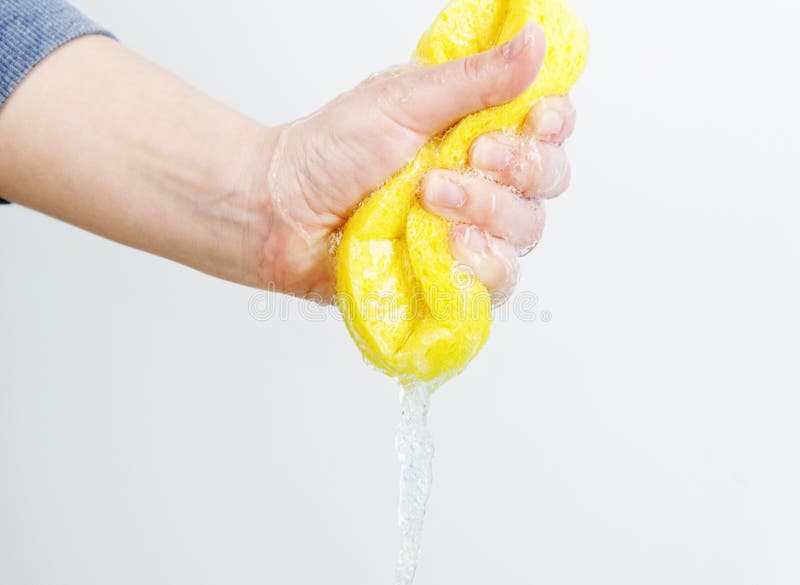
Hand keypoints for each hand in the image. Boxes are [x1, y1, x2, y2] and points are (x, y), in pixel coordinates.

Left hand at [244, 23, 575, 301]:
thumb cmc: (331, 150)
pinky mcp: (454, 274)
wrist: (284, 210)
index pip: (548, 126)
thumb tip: (536, 41)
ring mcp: (471, 230)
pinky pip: (500, 277)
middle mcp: (481, 180)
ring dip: (487, 210)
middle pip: (548, 178)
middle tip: (471, 154)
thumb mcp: (403, 102)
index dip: (552, 124)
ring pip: (527, 227)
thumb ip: (474, 80)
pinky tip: (450, 243)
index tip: (534, 117)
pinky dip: (483, 261)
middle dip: (518, 166)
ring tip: (430, 197)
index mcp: (475, 129)